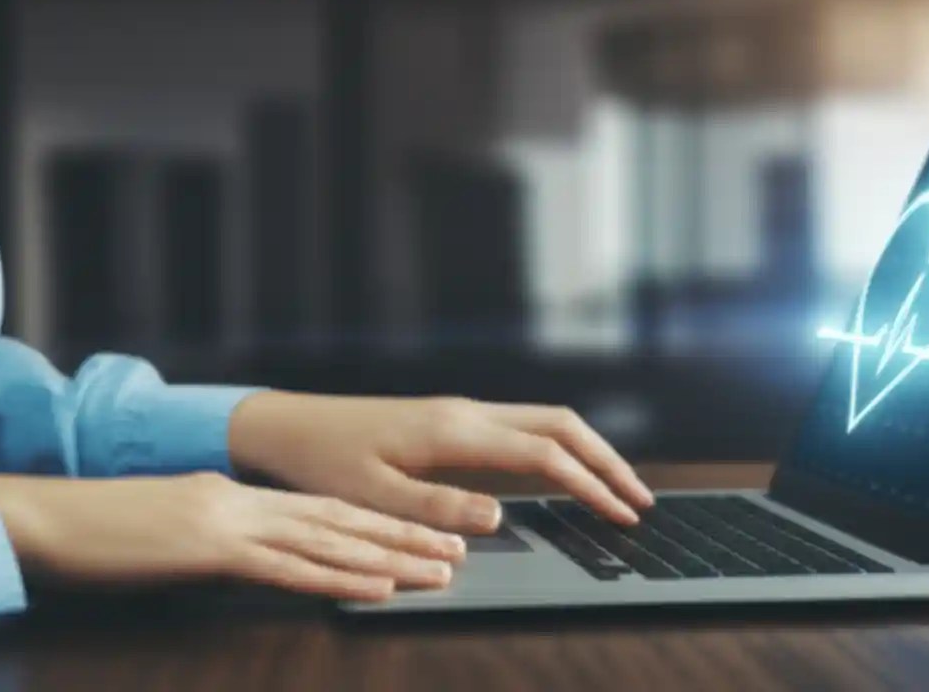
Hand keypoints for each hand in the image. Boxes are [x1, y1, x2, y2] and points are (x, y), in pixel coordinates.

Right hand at [0, 473, 464, 601]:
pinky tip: (376, 588)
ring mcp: (231, 524)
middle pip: (343, 521)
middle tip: (458, 551)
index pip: (327, 510)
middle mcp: (248, 504)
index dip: (381, 523)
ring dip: (389, 559)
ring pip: (328, 542)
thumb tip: (272, 558)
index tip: (426, 534)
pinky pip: (285, 567)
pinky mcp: (209, 549)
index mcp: (242, 499)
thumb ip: (233, 542)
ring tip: (438, 571)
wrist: (52, 517)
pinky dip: (336, 578)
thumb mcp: (182, 533)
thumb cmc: (110, 532)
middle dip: (405, 537)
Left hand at [228, 394, 653, 533]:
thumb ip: (437, 507)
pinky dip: (560, 449)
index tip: (621, 514)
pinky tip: (566, 473)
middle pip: (561, 424)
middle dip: (608, 460)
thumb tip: (501, 516)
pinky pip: (524, 428)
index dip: (590, 483)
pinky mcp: (455, 421)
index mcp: (455, 430)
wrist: (289, 426)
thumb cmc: (324, 463)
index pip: (545, 453)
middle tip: (640, 499)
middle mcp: (468, 413)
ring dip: (588, 452)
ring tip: (617, 488)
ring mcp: (464, 413)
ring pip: (547, 421)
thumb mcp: (373, 497)